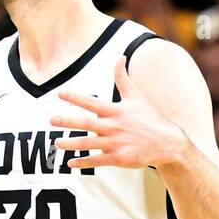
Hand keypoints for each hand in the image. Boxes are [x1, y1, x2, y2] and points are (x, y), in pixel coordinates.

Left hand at [51, 57, 186, 169]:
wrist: (167, 143)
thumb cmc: (148, 119)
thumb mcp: (135, 97)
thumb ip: (123, 78)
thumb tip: (120, 56)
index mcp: (116, 111)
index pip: (92, 102)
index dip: (75, 97)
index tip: (60, 93)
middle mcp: (114, 126)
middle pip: (86, 123)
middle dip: (67, 121)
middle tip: (52, 120)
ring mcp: (116, 143)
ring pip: (88, 144)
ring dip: (71, 144)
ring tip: (56, 143)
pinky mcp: (119, 159)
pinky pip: (97, 161)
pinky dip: (83, 162)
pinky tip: (70, 162)